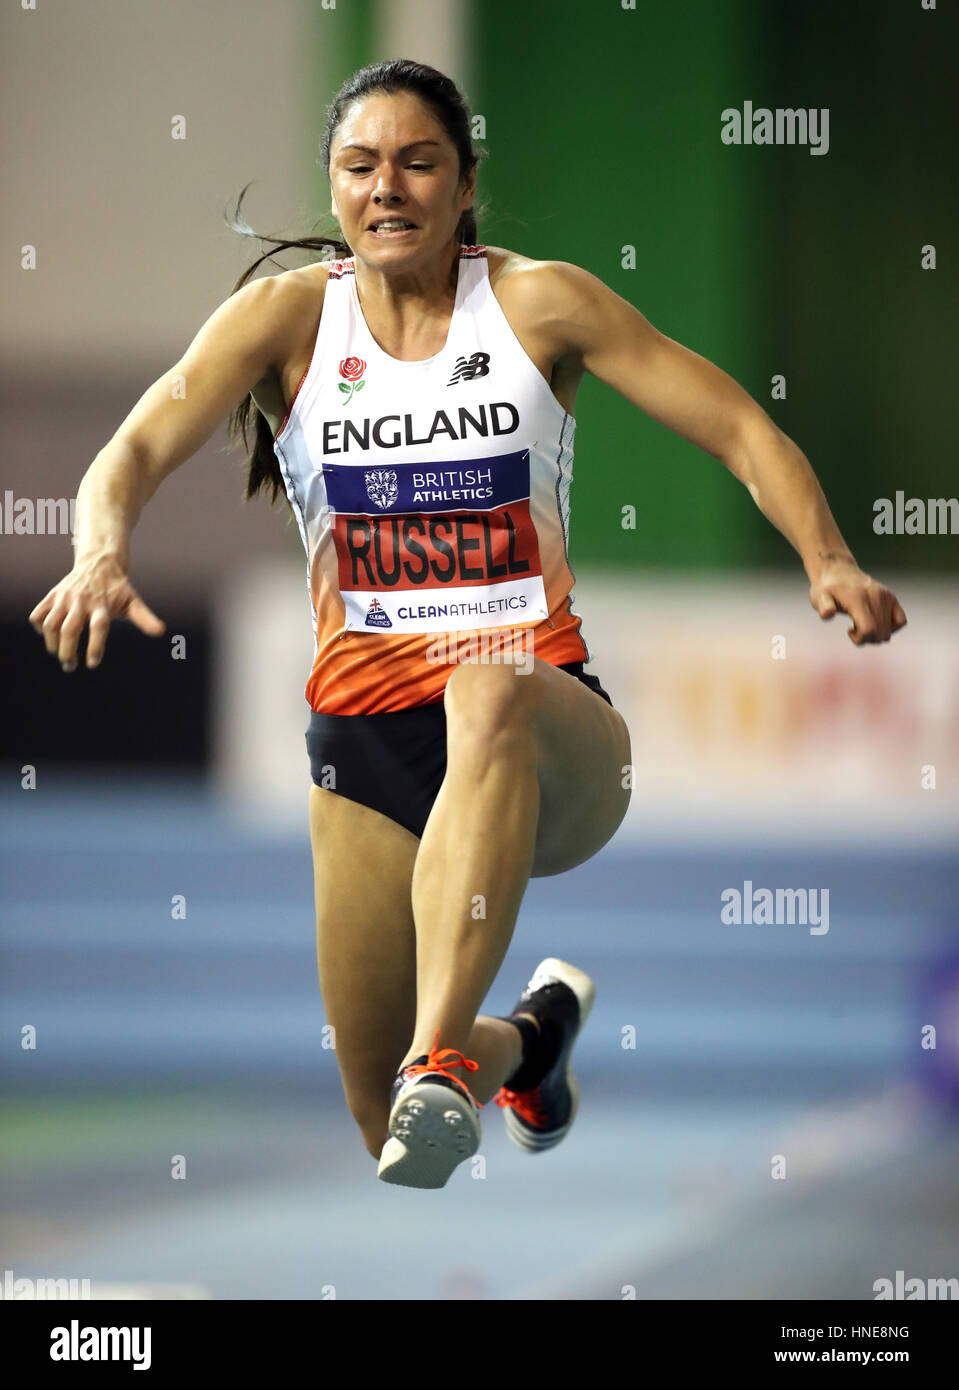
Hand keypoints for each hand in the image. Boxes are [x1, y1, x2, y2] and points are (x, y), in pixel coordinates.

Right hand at [29, 553, 165, 671]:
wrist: (99, 563)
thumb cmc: (117, 588)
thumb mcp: (133, 602)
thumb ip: (145, 618)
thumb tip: (161, 632)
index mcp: (103, 605)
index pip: (99, 627)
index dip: (95, 646)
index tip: (92, 664)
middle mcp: (82, 601)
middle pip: (70, 629)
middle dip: (68, 651)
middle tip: (70, 667)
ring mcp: (64, 598)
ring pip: (51, 624)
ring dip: (52, 643)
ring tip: (59, 655)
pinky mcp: (52, 596)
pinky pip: (38, 614)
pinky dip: (39, 628)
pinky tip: (50, 636)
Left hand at [809, 559, 906, 644]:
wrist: (838, 571)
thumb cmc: (826, 588)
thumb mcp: (818, 597)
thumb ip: (823, 606)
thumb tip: (827, 613)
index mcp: (858, 599)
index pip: (868, 629)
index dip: (859, 639)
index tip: (849, 631)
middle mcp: (876, 597)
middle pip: (880, 633)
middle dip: (866, 639)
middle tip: (855, 629)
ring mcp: (886, 596)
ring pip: (888, 632)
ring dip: (875, 635)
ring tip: (863, 625)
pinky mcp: (892, 598)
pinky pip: (901, 621)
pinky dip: (890, 628)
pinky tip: (876, 623)